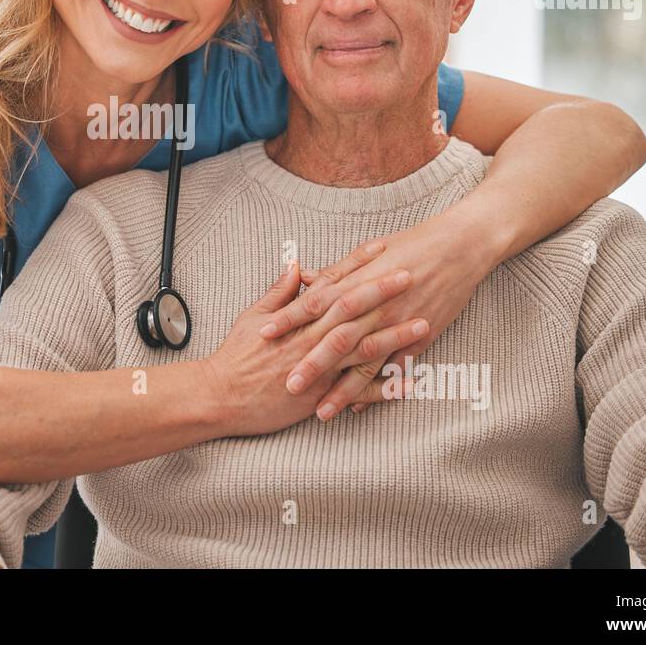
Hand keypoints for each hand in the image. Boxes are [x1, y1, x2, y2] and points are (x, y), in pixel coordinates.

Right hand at [202, 250, 422, 435]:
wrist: (221, 396)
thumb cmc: (236, 356)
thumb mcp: (254, 316)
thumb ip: (279, 292)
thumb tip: (297, 267)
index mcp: (297, 317)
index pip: (333, 283)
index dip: (358, 265)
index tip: (382, 248)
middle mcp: (311, 338)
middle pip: (354, 309)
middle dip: (384, 291)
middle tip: (412, 274)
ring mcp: (318, 367)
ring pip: (363, 347)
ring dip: (395, 335)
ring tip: (423, 323)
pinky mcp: (320, 394)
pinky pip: (359, 390)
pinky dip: (385, 386)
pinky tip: (410, 380)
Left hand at [284, 205, 497, 406]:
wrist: (460, 247)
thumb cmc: (412, 244)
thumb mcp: (370, 252)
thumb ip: (336, 271)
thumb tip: (304, 278)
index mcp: (359, 282)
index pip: (315, 303)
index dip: (288, 319)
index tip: (263, 334)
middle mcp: (375, 306)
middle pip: (336, 339)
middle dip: (311, 365)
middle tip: (287, 386)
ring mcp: (398, 324)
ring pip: (364, 363)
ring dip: (342, 390)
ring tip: (321, 412)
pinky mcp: (420, 338)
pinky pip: (395, 369)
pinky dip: (377, 390)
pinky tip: (359, 408)